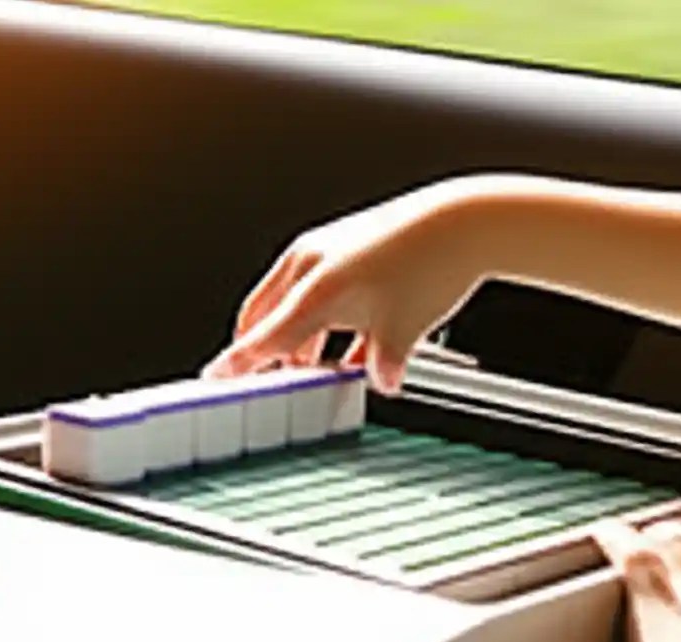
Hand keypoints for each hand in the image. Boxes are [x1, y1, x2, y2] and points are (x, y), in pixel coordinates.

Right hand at [203, 180, 488, 393]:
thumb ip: (382, 365)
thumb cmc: (431, 264)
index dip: (237, 363)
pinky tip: (354, 343)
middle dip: (263, 349)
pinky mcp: (348, 247)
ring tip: (315, 366)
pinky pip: (322, 291)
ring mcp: (328, 252)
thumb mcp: (403, 332)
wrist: (464, 222)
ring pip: (294, 304)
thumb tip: (380, 380)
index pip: (262, 337)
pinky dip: (327, 319)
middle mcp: (311, 265)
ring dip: (298, 337)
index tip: (216, 376)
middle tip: (268, 377)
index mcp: (312, 290)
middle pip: (265, 316)